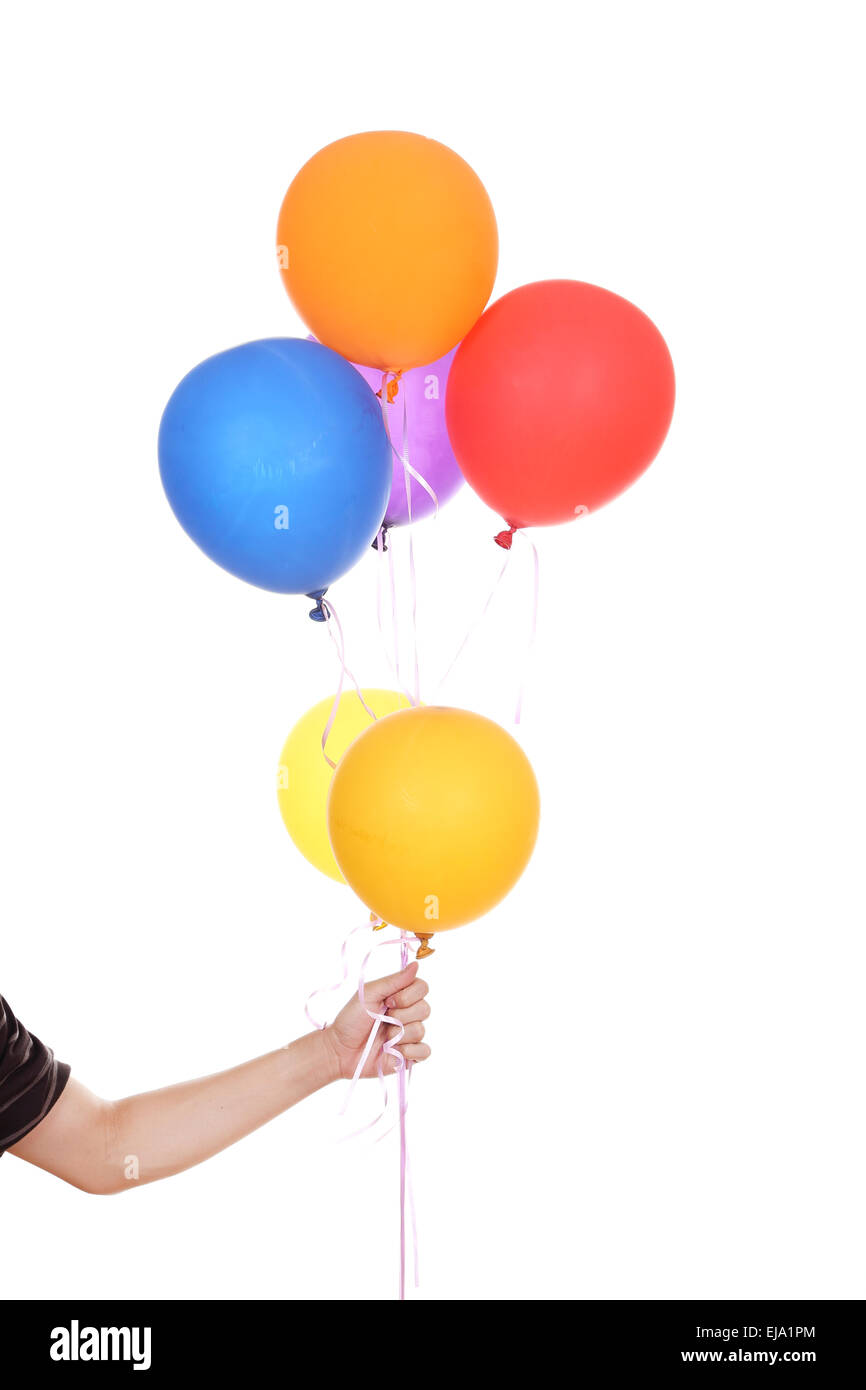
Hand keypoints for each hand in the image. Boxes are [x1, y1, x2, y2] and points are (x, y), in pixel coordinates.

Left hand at [323, 962, 430, 1081]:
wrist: (340, 1050)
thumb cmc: (351, 1019)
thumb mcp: (369, 994)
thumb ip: (394, 980)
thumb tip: (415, 964)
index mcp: (400, 997)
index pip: (422, 988)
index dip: (408, 995)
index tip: (388, 1001)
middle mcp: (408, 1015)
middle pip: (425, 1009)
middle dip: (401, 1016)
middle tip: (383, 1020)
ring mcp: (409, 1036)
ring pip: (421, 1030)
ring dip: (399, 1034)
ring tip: (383, 1038)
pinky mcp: (409, 1055)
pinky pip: (424, 1051)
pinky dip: (409, 1051)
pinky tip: (393, 1050)